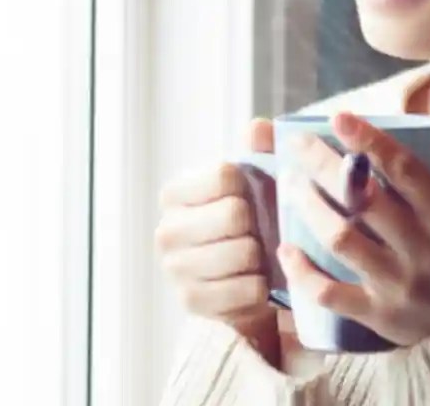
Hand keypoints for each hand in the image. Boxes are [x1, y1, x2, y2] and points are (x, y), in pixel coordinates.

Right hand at [154, 119, 278, 346]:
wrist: (244, 282)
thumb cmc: (253, 222)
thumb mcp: (259, 180)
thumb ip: (262, 148)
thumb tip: (258, 128)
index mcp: (176, 193)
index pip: (224, 175)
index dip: (250, 185)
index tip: (252, 196)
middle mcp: (166, 229)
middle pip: (235, 214)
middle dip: (259, 224)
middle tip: (261, 232)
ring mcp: (175, 269)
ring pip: (243, 253)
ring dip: (263, 257)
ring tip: (260, 257)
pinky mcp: (191, 302)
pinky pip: (246, 289)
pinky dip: (262, 287)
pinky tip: (257, 282)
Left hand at [278, 110, 429, 345]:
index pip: (403, 168)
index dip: (369, 140)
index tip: (338, 117)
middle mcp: (422, 248)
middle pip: (363, 199)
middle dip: (324, 165)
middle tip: (297, 143)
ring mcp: (397, 283)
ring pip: (342, 240)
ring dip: (310, 208)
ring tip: (290, 182)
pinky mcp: (379, 314)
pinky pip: (332, 294)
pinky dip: (304, 273)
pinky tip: (286, 248)